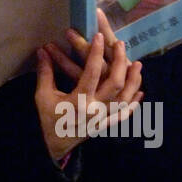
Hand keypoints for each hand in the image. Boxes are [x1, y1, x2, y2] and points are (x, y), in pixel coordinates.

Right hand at [35, 9, 142, 161]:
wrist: (54, 145)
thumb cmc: (48, 118)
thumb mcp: (42, 96)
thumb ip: (45, 73)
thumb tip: (41, 50)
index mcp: (78, 101)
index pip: (91, 73)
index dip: (95, 53)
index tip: (98, 36)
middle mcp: (95, 109)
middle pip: (115, 84)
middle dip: (120, 62)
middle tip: (121, 44)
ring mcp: (103, 118)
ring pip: (125, 98)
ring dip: (133, 81)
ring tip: (137, 64)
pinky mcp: (107, 124)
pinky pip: (124, 114)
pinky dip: (134, 103)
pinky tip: (140, 92)